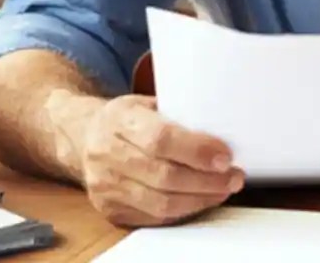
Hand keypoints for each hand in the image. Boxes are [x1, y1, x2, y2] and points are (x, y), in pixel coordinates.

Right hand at [79, 95, 243, 226]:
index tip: (226, 157)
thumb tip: (227, 126)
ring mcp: (105, 185)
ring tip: (224, 190)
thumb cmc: (128, 119)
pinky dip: (184, 211)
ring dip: (200, 199)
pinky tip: (202, 199)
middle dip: (207, 181)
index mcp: (120, 119)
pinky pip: (153, 218)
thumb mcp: (148, 102)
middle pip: (163, 176)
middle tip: (234, 177)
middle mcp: (106, 154)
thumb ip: (180, 113)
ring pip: (160, 203)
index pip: (160, 139)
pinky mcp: (109, 209)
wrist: (85, 137)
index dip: (197, 151)